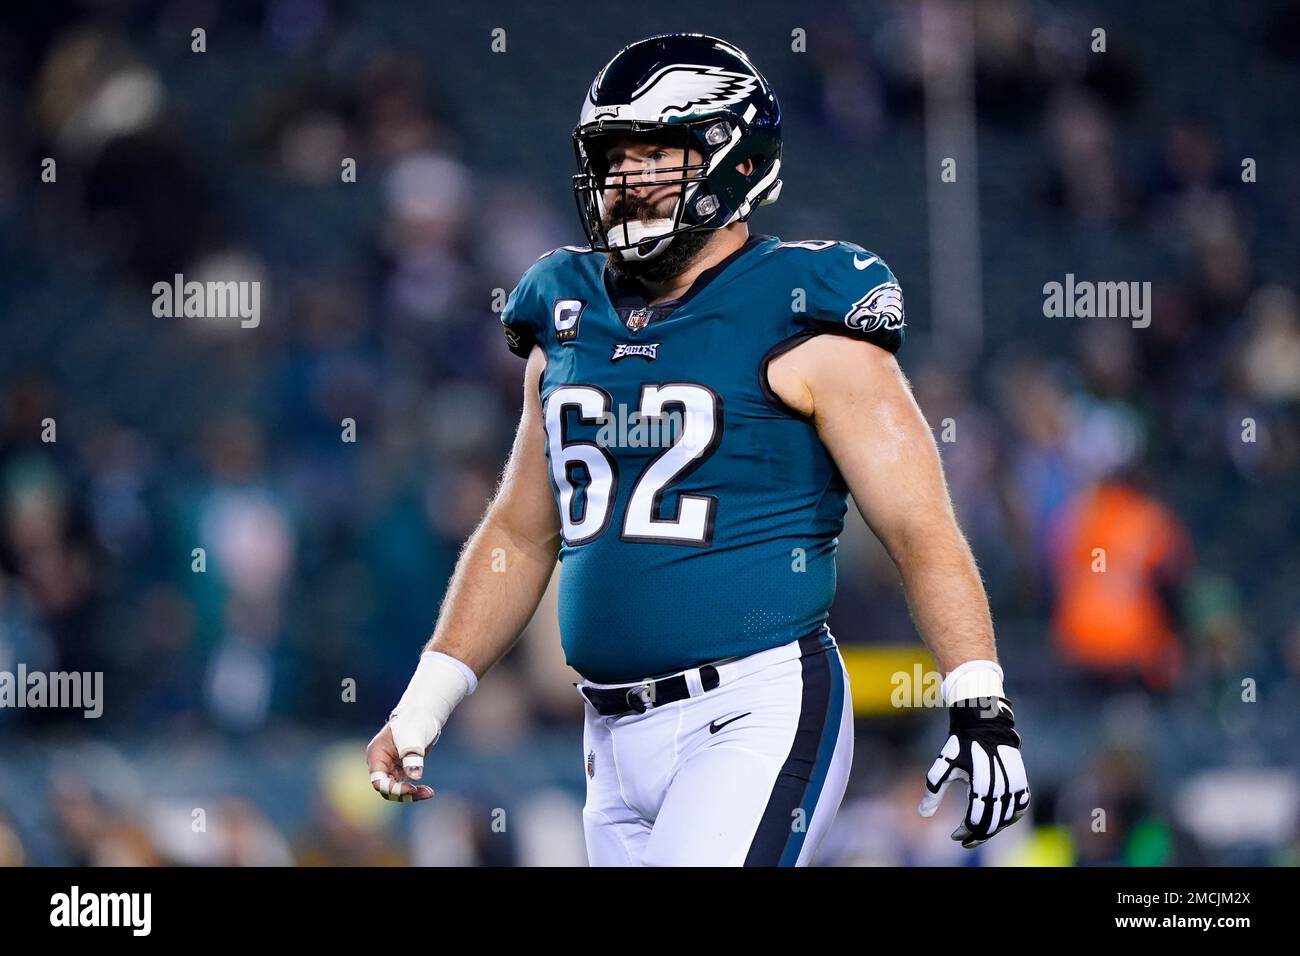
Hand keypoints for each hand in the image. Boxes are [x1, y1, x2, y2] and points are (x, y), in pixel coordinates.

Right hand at [366, 723, 434, 802]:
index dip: (393, 789)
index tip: (411, 788)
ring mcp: (390, 766)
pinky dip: (415, 789)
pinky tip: (428, 791)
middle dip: (404, 794)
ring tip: (429, 793)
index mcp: (376, 755)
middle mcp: (381, 763)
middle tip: (424, 792)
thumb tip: (415, 776)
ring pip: (396, 789)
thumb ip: (412, 758)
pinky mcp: (401, 768)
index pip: (379, 780)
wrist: (424, 714)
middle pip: (386, 788)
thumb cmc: (415, 722)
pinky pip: (404, 784)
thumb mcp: (413, 739)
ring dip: (411, 794)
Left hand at [918, 696, 1029, 847]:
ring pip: (1007, 819)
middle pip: (992, 824)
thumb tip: (922, 813)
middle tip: (964, 840)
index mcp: (982, 785)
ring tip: (977, 832)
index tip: (953, 836)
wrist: (985, 725)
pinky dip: (1011, 818)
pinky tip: (999, 821)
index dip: (964, 832)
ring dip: (992, 829)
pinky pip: (1021, 808)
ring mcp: (1015, 786)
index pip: (975, 820)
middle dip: (977, 836)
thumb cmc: (961, 745)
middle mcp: (1002, 788)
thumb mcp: (943, 765)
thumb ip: (933, 789)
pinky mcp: (1022, 782)